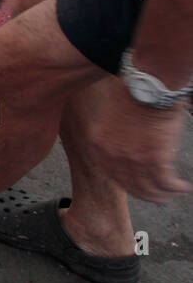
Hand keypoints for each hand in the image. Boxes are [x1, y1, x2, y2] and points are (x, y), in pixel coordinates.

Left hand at [87, 77, 192, 203]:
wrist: (148, 85)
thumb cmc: (133, 92)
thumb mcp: (110, 115)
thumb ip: (113, 133)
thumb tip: (124, 141)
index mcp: (99, 144)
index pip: (111, 174)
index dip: (127, 183)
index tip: (137, 186)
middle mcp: (113, 156)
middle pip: (130, 185)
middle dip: (146, 194)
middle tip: (158, 197)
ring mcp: (133, 159)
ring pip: (149, 188)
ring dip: (163, 195)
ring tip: (173, 194)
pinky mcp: (155, 158)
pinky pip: (165, 182)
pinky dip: (175, 188)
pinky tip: (183, 188)